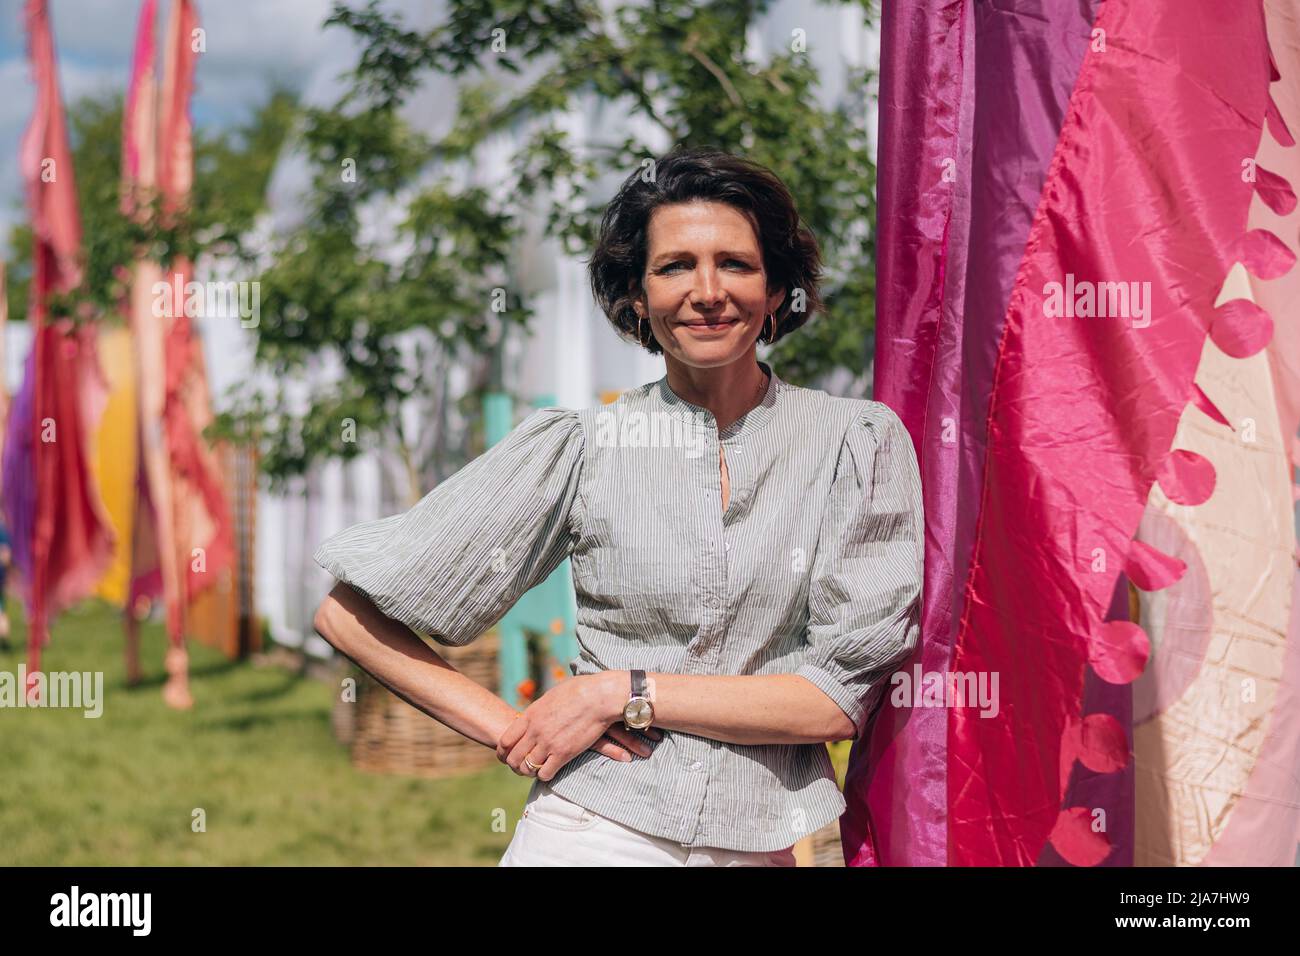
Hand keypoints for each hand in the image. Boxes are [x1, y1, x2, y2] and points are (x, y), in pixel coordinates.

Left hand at [496, 672, 662, 779]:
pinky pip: (545, 773)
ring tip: (536, 769)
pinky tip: (551, 769)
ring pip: (527, 768)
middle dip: (515, 764)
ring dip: (530, 771)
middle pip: (513, 758)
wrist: (599, 697)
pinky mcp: (564, 753)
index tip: (508, 755)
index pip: (505, 740)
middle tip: (521, 766)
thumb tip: (536, 712)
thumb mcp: (550, 695)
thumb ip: (539, 708)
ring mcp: (548, 743)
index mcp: (530, 715)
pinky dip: (545, 775)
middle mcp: (536, 731)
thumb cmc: (579, 690)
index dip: (504, 751)